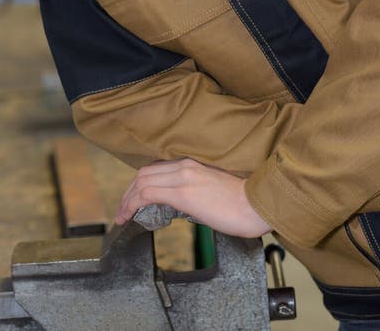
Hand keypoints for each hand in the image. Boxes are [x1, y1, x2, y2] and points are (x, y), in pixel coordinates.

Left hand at [115, 158, 270, 237]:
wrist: (258, 204)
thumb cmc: (242, 203)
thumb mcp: (212, 191)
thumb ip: (193, 192)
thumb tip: (180, 206)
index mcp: (191, 164)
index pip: (155, 169)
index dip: (139, 183)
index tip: (133, 198)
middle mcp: (183, 166)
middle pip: (144, 173)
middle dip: (128, 191)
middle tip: (122, 210)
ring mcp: (182, 177)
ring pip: (142, 182)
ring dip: (127, 199)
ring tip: (122, 216)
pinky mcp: (183, 193)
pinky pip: (148, 194)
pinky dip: (133, 204)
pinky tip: (129, 216)